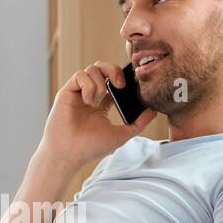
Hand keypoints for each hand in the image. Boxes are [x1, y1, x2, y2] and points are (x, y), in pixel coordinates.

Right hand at [41, 61, 155, 169]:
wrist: (69, 153)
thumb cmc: (90, 147)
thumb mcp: (121, 135)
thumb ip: (139, 123)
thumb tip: (155, 111)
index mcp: (103, 104)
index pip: (115, 81)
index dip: (124, 78)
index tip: (133, 83)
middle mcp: (90, 95)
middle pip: (104, 69)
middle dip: (114, 71)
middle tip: (120, 85)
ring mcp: (78, 92)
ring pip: (92, 69)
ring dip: (100, 84)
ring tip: (96, 102)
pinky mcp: (67, 91)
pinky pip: (80, 75)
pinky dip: (88, 85)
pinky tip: (89, 100)